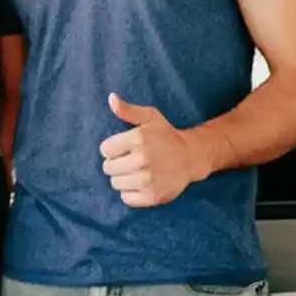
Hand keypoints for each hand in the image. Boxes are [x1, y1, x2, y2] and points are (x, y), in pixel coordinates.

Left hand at [99, 93, 210, 207]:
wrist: (191, 157)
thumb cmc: (166, 136)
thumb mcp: (150, 117)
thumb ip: (128, 110)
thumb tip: (111, 98)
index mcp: (138, 139)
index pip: (105, 150)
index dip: (112, 148)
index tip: (124, 148)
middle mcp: (142, 160)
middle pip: (108, 168)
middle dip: (116, 163)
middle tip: (130, 160)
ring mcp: (147, 180)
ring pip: (115, 183)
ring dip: (122, 178)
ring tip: (135, 171)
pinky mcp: (152, 196)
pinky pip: (126, 198)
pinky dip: (130, 192)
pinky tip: (140, 183)